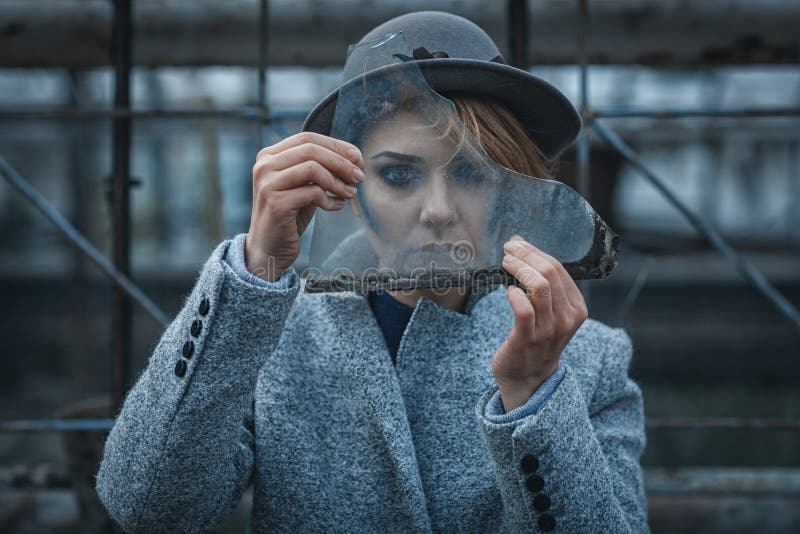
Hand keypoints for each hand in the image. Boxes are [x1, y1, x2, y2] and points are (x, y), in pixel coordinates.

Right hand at [246, 132, 364, 280]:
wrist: (269, 249)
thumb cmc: (290, 216)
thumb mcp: (304, 185)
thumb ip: (320, 168)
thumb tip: (354, 156)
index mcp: (269, 156)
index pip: (307, 138)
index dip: (336, 145)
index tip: (358, 157)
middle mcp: (264, 166)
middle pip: (311, 150)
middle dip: (341, 162)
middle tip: (359, 177)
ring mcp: (268, 183)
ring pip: (313, 168)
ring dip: (338, 181)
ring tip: (350, 193)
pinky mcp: (276, 203)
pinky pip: (313, 192)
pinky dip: (330, 199)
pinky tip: (336, 206)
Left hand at [492, 236, 587, 411]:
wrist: (528, 378)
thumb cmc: (536, 338)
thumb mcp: (550, 312)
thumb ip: (544, 285)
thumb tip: (522, 247)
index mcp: (577, 308)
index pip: (559, 269)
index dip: (535, 252)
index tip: (518, 244)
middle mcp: (567, 318)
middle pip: (550, 273)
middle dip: (526, 255)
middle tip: (508, 249)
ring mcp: (549, 330)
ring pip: (539, 286)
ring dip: (518, 269)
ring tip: (505, 263)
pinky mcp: (528, 339)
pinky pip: (523, 309)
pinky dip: (513, 294)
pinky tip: (508, 291)